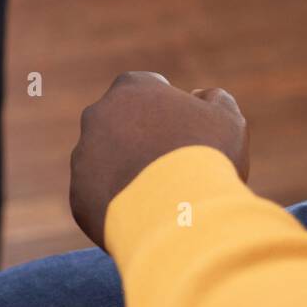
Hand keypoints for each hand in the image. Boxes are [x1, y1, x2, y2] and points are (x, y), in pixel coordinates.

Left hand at [69, 72, 249, 247]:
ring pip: (104, 161)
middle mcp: (99, 114)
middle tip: (168, 167)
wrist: (180, 213)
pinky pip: (98, 197)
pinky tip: (142, 217)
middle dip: (139, 140)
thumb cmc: (207, 159)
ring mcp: (84, 154)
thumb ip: (215, 100)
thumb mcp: (227, 120)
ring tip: (156, 197)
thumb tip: (201, 96)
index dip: (166, 109)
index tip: (181, 131)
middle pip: (119, 124)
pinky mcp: (78, 192)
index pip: (146, 89)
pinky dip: (116, 205)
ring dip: (124, 172)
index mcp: (132, 88)